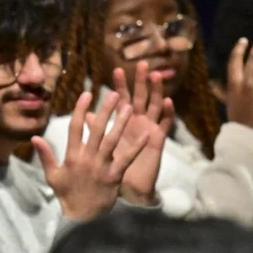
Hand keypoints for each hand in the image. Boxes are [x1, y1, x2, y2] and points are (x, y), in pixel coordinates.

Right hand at [33, 92, 146, 220]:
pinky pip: (127, 159)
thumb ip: (45, 155)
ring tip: (129, 107)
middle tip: (114, 94)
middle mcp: (87, 159)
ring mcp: (101, 167)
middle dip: (105, 111)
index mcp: (72, 156)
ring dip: (120, 123)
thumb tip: (35, 137)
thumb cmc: (67, 195)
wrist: (82, 218)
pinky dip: (137, 147)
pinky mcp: (114, 177)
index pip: (74, 128)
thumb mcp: (52, 175)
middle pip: (96, 130)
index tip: (87, 93)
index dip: (80, 110)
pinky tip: (146, 135)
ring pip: (112, 141)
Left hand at [106, 62, 173, 205]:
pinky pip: (165, 124)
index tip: (116, 70)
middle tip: (142, 64)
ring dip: (156, 91)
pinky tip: (168, 101)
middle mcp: (138, 122)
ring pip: (155, 106)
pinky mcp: (158, 140)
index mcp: (123, 122)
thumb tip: (84, 116)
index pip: (121, 99)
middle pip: (140, 97)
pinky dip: (168, 113)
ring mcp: (149, 129)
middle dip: (141, 81)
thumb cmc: (114, 167)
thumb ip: (94, 132)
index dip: (120, 85)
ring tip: (156, 76)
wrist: (128, 188)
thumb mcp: (101, 149)